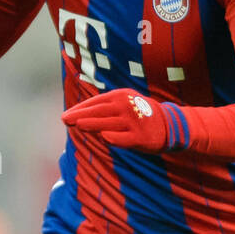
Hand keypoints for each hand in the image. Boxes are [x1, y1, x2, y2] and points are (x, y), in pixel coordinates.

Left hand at [61, 90, 188, 152]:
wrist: (169, 125)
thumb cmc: (139, 116)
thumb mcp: (123, 105)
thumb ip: (104, 109)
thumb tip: (79, 117)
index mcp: (120, 96)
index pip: (95, 103)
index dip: (79, 109)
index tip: (66, 116)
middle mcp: (126, 106)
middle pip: (99, 111)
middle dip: (80, 116)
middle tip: (65, 120)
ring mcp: (133, 121)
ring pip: (108, 123)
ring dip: (92, 124)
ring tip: (78, 125)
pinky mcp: (140, 137)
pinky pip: (124, 137)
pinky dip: (114, 137)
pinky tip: (104, 137)